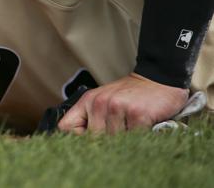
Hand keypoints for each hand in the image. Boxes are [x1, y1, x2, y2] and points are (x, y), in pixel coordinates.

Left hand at [57, 73, 188, 133]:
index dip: (75, 140)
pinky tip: (144, 127)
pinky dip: (140, 137)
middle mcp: (99, 103)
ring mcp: (117, 107)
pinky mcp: (137, 113)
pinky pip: (134, 138)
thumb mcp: (104, 102)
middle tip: (120, 137)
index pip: (66, 127)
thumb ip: (92, 119)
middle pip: (93, 139)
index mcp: (88, 101)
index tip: (88, 145)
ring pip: (114, 141)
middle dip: (106, 143)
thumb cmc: (130, 96)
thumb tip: (83, 145)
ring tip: (133, 128)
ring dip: (125, 140)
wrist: (158, 80)